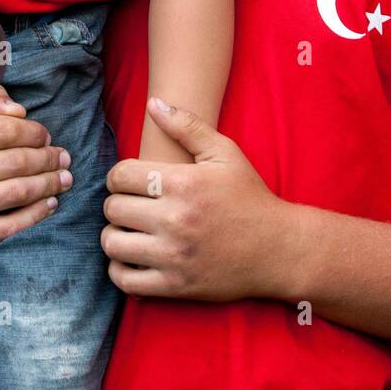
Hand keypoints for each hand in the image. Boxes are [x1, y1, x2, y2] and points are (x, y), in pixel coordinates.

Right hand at [0, 84, 73, 255]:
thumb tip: (19, 110)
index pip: (4, 130)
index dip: (34, 132)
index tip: (46, 136)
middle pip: (15, 162)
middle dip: (48, 158)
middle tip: (64, 157)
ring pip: (17, 192)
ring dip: (49, 184)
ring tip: (64, 178)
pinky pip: (10, 226)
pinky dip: (36, 213)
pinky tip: (50, 202)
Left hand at [101, 96, 289, 300]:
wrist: (278, 249)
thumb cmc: (250, 197)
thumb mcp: (225, 153)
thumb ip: (187, 125)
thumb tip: (153, 104)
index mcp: (183, 183)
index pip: (120, 176)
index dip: (119, 176)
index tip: (131, 182)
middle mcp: (175, 219)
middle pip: (113, 208)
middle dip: (118, 204)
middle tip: (132, 206)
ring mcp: (173, 255)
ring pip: (112, 244)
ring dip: (115, 236)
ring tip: (130, 231)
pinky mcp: (174, 285)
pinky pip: (124, 280)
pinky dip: (121, 269)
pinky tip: (134, 258)